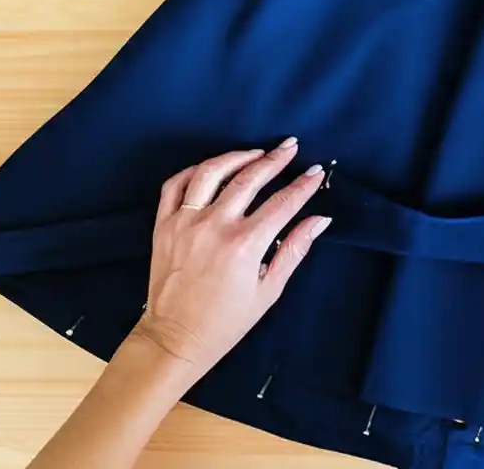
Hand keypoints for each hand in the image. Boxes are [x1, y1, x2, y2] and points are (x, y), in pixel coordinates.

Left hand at [135, 139, 331, 380]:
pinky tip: (213, 168)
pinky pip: (176, 185)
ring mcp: (185, 223)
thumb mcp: (269, 290)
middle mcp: (214, 227)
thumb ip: (294, 249)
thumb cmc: (227, 321)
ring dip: (236, 157)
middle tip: (290, 147)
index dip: (303, 185)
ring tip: (255, 153)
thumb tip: (320, 220)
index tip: (316, 171)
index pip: (282, 203)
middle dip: (274, 160)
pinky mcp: (163, 225)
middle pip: (249, 179)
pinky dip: (195, 170)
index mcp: (244, 245)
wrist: (176, 338)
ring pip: (211, 172)